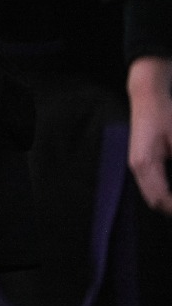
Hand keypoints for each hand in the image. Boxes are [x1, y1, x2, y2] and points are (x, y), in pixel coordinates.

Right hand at [129, 56, 171, 213]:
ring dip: (167, 201)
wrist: (147, 97)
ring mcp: (136, 165)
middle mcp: (137, 168)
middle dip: (171, 208)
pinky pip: (150, 185)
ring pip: (152, 195)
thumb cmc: (165, 116)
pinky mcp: (140, 161)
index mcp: (145, 165)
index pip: (160, 199)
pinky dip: (164, 192)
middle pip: (154, 201)